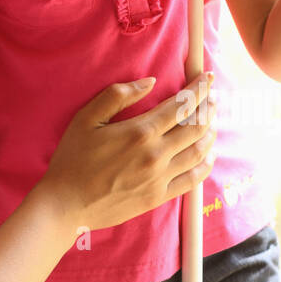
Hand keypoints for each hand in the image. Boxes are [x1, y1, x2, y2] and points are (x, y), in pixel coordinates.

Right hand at [40, 73, 215, 235]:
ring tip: (212, 121)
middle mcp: (156, 154)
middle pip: (195, 127)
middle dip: (208, 108)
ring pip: (198, 152)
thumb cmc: (73, 158)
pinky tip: (208, 155)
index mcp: (140, 131)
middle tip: (213, 97)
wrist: (67, 203)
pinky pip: (192, 180)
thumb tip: (150, 82)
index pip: (181, 105)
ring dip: (209, 133)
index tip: (207, 78)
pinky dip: (205, 165)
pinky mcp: (159, 196)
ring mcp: (160, 178)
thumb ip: (117, 96)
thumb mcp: (86, 118)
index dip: (198, 89)